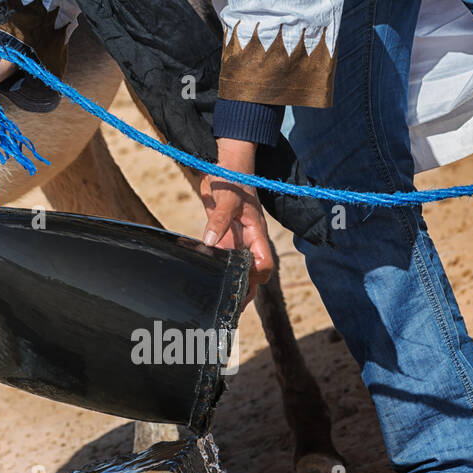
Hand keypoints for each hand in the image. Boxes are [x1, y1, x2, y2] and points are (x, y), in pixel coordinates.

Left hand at [200, 138, 273, 296]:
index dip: (257, 276)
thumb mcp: (225, 197)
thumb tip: (211, 241)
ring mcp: (236, 237)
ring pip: (238, 266)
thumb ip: (219, 219)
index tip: (242, 286)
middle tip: (230, 309)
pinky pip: (223, 256)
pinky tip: (207, 279)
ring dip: (231, 282)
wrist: (223, 163)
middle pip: (253, 271)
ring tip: (219, 303)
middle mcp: (249, 238)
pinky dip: (218, 268)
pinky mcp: (223, 233)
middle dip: (245, 289)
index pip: (265, 262)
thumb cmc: (230, 176)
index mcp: (257, 232)